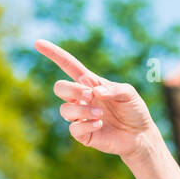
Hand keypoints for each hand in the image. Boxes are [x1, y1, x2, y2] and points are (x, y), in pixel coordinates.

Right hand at [34, 38, 158, 158]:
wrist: (141, 134)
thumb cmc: (134, 110)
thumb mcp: (129, 93)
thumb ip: (113, 89)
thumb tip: (94, 92)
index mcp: (91, 84)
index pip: (68, 66)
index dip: (54, 54)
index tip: (38, 43)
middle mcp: (82, 99)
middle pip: (60, 88)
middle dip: (72, 90)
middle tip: (90, 95)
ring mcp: (81, 116)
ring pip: (65, 109)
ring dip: (82, 110)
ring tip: (101, 114)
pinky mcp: (83, 134)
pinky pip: (74, 128)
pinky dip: (86, 125)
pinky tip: (99, 124)